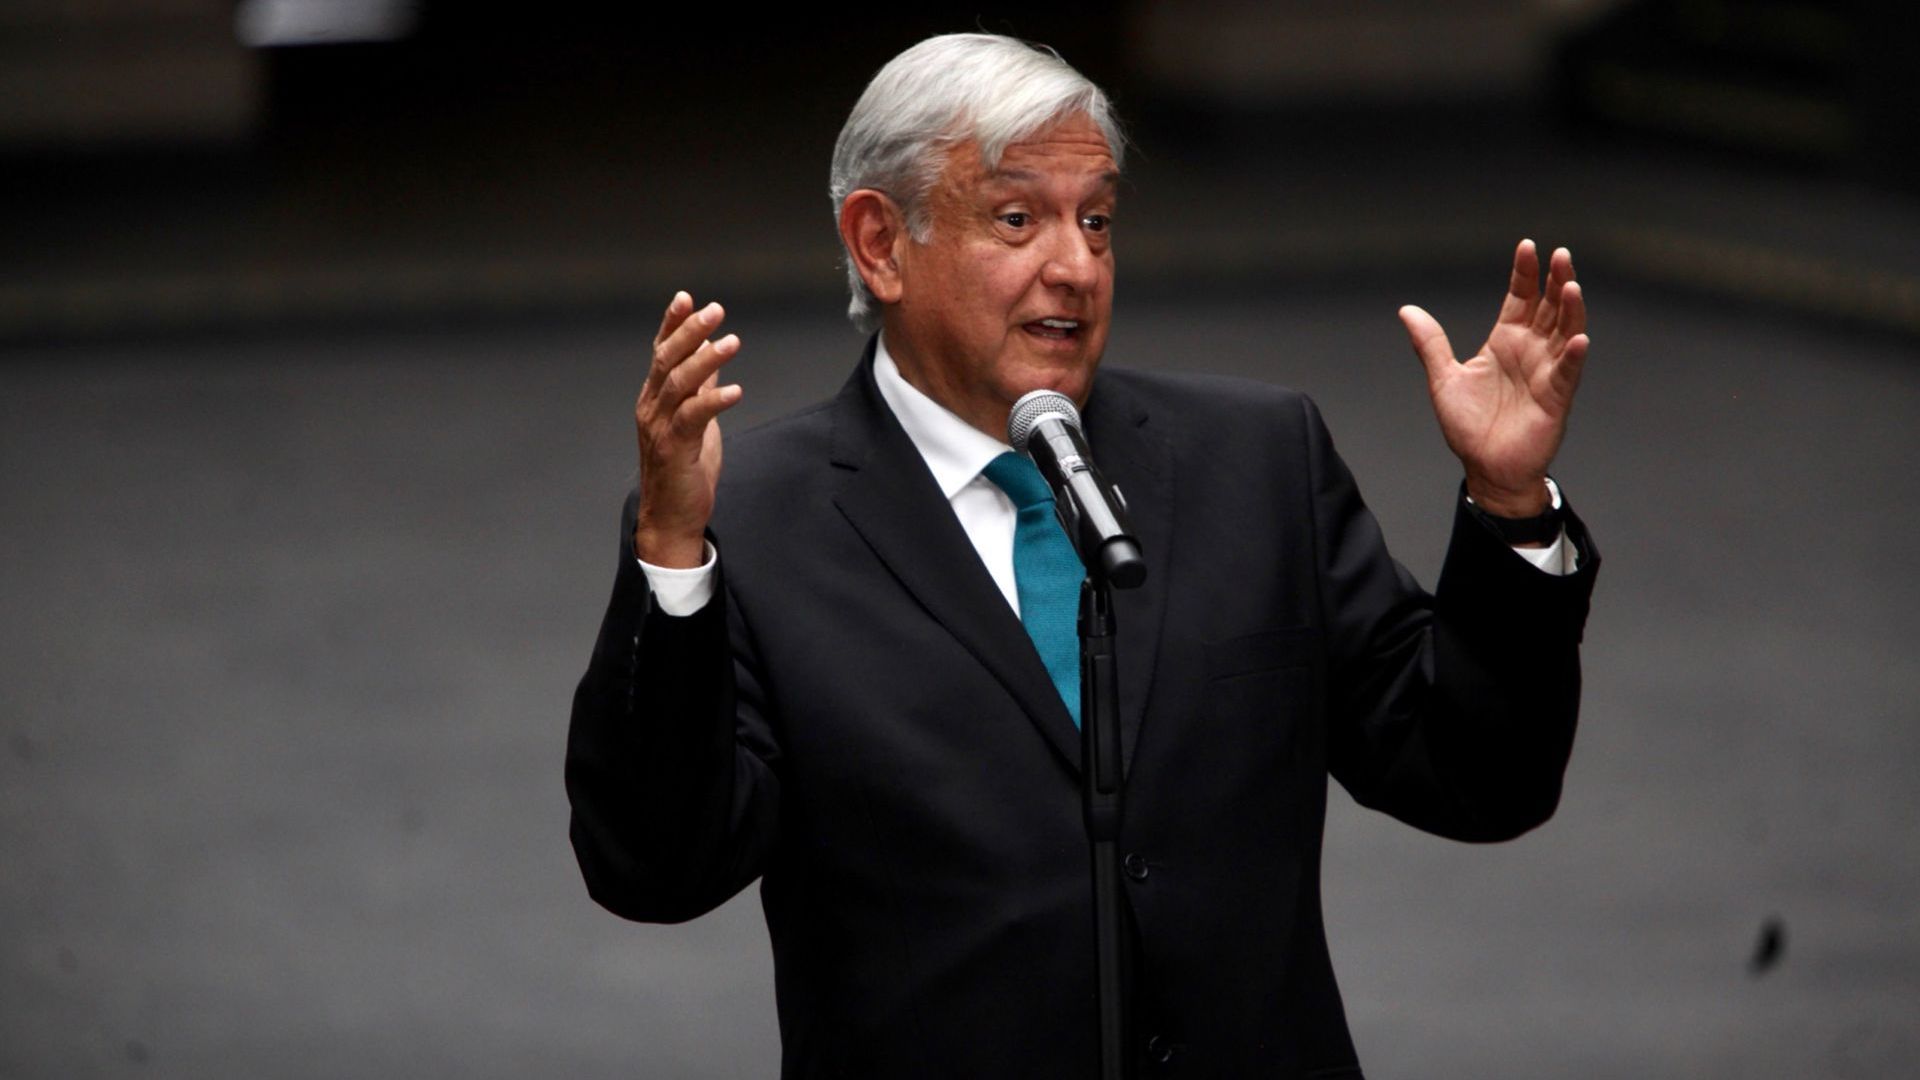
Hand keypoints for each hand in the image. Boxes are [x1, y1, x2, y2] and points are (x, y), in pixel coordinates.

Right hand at [633, 291, 744, 566]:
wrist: (670, 518)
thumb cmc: (683, 469)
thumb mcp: (695, 419)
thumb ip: (701, 386)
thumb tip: (714, 352)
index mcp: (654, 398)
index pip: (661, 352)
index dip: (672, 324)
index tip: (687, 297)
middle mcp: (651, 408)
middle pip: (667, 360)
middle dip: (690, 332)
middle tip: (715, 310)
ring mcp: (659, 428)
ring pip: (679, 384)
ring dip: (706, 360)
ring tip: (733, 341)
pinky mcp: (674, 449)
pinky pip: (693, 418)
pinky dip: (713, 401)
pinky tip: (735, 390)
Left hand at [1399, 240, 1588, 517]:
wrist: (1486, 469)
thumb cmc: (1469, 427)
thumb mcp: (1443, 379)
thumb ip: (1430, 343)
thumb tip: (1407, 310)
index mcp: (1505, 342)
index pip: (1520, 298)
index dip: (1524, 273)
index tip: (1527, 246)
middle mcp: (1530, 351)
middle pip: (1548, 308)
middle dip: (1555, 280)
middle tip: (1561, 254)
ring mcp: (1546, 372)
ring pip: (1565, 332)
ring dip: (1571, 309)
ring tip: (1572, 284)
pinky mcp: (1556, 398)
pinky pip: (1567, 373)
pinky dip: (1572, 356)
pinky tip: (1577, 338)